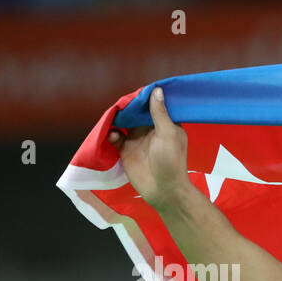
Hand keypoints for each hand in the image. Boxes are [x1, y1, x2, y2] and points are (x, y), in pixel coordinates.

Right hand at [106, 86, 191, 209]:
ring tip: (113, 116)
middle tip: (121, 103)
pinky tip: (113, 135)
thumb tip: (156, 90)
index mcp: (166, 124)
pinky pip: (115, 136)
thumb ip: (160, 113)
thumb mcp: (168, 134)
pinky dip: (111, 133)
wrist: (163, 190)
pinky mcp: (126, 149)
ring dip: (117, 117)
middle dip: (128, 106)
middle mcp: (151, 129)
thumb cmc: (170, 161)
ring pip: (124, 122)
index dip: (146, 97)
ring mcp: (137, 139)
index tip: (138, 90)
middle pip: (136, 112)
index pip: (154, 105)